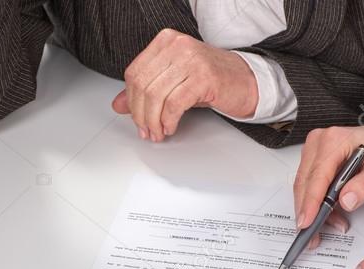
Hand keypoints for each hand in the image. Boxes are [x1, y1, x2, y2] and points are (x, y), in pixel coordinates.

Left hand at [112, 29, 257, 142]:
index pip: (134, 73)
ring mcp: (191, 59)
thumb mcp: (172, 82)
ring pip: (156, 96)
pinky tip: (171, 127)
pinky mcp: (204, 77)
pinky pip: (175, 104)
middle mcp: (177, 45)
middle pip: (143, 85)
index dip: (131, 101)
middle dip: (141, 115)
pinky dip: (169, 121)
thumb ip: (144, 91)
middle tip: (146, 130)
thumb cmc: (210, 79)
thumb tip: (118, 104)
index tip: (136, 118)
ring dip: (154, 121)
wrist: (245, 81)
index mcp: (165, 41)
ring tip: (158, 132)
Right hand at [293, 108, 363, 229]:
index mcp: (334, 141)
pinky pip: (308, 185)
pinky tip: (329, 214)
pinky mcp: (314, 160)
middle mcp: (319, 142)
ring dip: (313, 209)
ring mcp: (314, 151)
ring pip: (303, 186)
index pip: (317, 176)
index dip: (310, 202)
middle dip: (308, 211)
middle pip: (305, 183)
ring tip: (331, 223)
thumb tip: (346, 200)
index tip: (307, 222)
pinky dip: (316, 202)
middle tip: (313, 234)